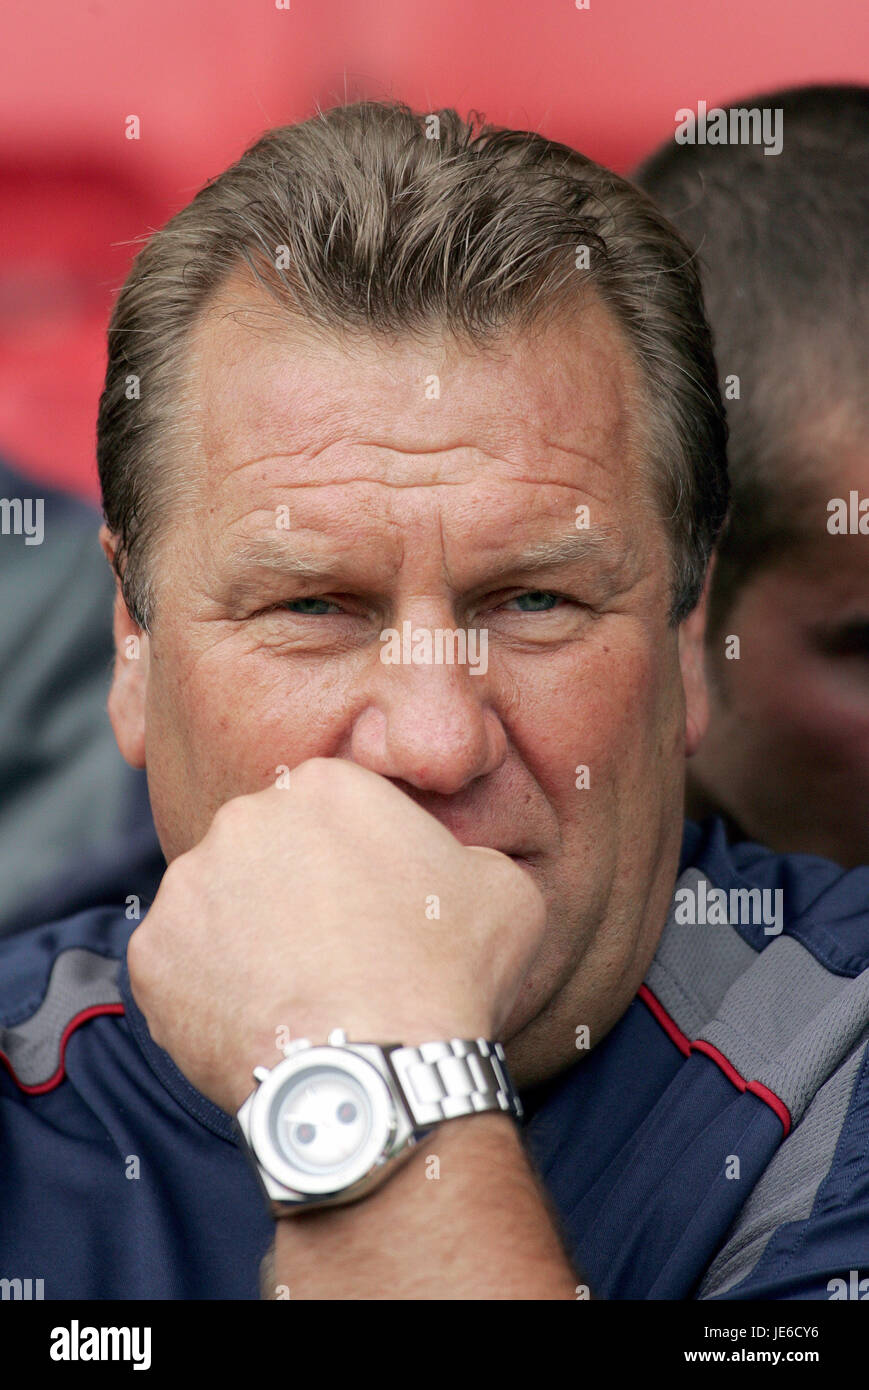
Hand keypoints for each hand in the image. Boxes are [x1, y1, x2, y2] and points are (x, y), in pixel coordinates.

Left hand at [126, 758, 546, 1113]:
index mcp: (326, 786)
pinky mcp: (152, 954)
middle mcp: (245, 818)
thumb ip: (463, 853)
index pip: (332, 809)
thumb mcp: (504, 890)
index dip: (355, 860)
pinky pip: (180, 963)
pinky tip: (258, 1022)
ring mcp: (189, 885)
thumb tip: (449, 866)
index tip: (372, 907)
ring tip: (295, 996)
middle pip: (268, 848)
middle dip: (293, 890)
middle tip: (332, 953)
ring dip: (248, 938)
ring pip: (218, 903)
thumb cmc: (449, 979)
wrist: (376, 1077)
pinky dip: (209, 990)